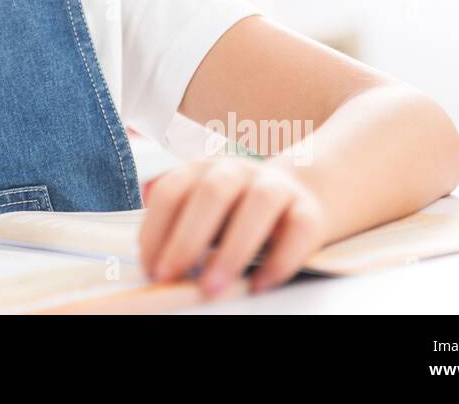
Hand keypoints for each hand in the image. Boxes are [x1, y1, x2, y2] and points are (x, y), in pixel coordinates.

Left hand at [137, 156, 326, 297]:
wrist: (294, 195)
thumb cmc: (233, 213)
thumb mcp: (200, 213)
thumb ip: (179, 230)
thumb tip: (154, 265)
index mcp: (201, 169)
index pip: (172, 191)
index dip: (156, 229)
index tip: (150, 268)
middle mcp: (237, 170)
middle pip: (211, 193)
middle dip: (187, 238)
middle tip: (171, 278)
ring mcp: (275, 185)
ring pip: (259, 204)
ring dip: (233, 249)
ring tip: (213, 288)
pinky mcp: (308, 209)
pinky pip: (299, 229)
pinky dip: (280, 259)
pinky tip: (260, 285)